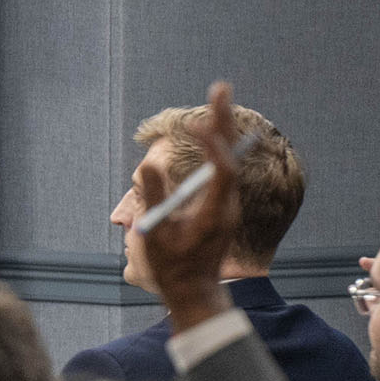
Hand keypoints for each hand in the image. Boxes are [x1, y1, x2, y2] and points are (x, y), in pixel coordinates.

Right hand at [146, 78, 243, 330]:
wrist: (194, 292)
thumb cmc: (172, 268)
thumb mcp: (156, 235)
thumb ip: (154, 199)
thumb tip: (149, 165)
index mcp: (216, 213)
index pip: (221, 169)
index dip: (211, 145)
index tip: (194, 126)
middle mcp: (228, 204)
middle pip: (230, 155)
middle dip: (224, 121)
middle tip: (220, 88)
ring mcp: (227, 204)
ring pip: (230, 158)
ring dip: (223, 128)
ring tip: (218, 98)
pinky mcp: (222, 205)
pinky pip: (223, 167)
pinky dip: (217, 145)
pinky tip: (213, 130)